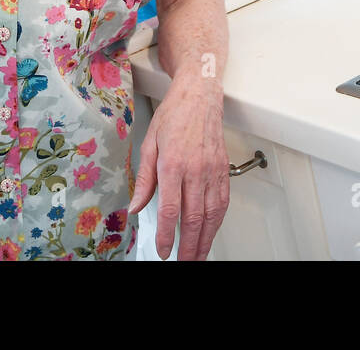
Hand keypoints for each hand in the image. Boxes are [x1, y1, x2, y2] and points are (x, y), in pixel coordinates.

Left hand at [129, 73, 228, 260]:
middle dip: (188, 247)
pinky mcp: (223, 170)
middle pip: (194, 219)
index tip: (163, 250)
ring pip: (212, 215)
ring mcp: (213, 171)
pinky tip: (211, 233)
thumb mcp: (149, 143)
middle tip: (182, 262)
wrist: (199, 96)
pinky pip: (222, 202)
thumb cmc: (174, 115)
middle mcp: (195, 170)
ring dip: (205, 240)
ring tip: (197, 256)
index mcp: (173, 164)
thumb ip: (143, 179)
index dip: (167, 236)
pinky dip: (217, 223)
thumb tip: (136, 206)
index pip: (171, 210)